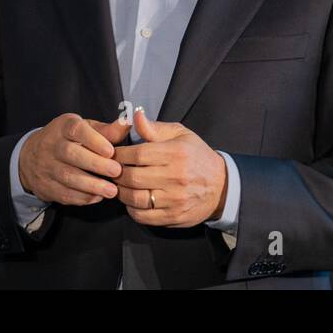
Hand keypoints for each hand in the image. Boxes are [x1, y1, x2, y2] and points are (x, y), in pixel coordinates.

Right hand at [18, 113, 130, 205]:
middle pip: (71, 154)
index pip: (76, 130)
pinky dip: (82, 197)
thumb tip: (129, 123)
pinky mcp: (45, 186)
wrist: (32, 157)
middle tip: (117, 171)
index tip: (111, 151)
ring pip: (67, 176)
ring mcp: (46, 166)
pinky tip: (98, 197)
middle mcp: (51, 145)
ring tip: (112, 191)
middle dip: (95, 164)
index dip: (94, 140)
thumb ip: (107, 130)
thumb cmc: (69, 140)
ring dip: (91, 185)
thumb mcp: (85, 129)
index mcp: (63, 127)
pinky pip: (63, 193)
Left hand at [112, 107, 227, 226]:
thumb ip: (155, 128)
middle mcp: (176, 177)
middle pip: (133, 177)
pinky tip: (131, 201)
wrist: (222, 186)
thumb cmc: (197, 156)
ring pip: (136, 199)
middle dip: (116, 174)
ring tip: (118, 185)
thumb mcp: (180, 135)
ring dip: (121, 192)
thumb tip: (135, 116)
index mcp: (175, 153)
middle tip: (111, 170)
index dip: (119, 154)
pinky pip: (144, 216)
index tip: (112, 154)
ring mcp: (175, 199)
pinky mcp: (174, 216)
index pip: (137, 154)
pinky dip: (132, 209)